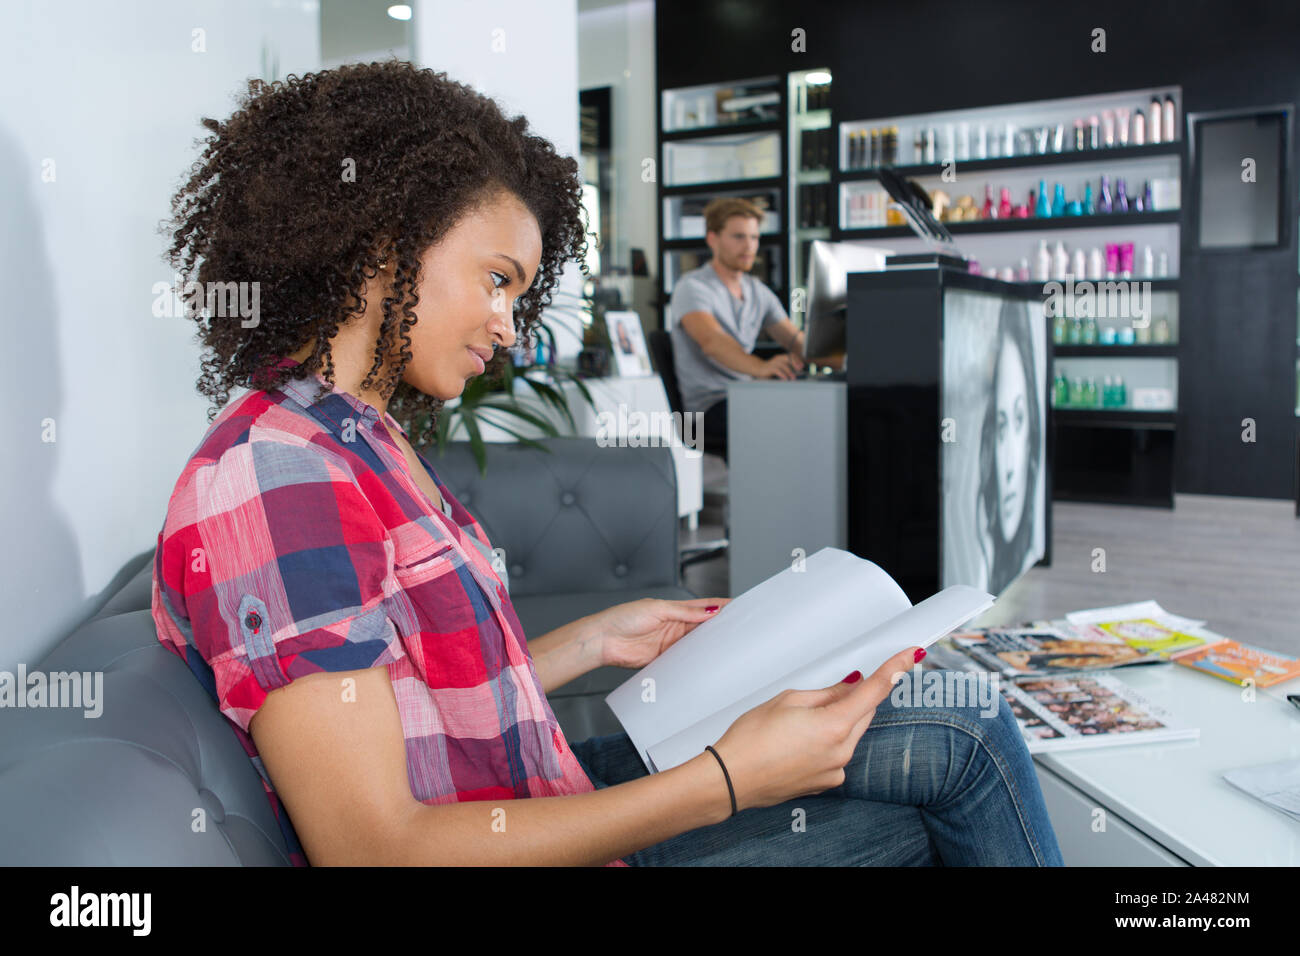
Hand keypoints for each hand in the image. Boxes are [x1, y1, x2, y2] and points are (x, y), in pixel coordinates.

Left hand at [592, 597, 730, 669]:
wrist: (604, 640)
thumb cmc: (624, 618)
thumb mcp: (658, 609)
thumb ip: (685, 612)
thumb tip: (710, 611)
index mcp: (674, 609)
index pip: (703, 607)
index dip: (720, 607)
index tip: (738, 607)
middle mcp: (675, 625)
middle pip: (704, 627)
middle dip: (720, 628)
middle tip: (739, 630)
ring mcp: (671, 643)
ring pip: (697, 644)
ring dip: (709, 646)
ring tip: (727, 647)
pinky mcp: (665, 659)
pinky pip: (684, 660)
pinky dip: (695, 661)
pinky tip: (706, 662)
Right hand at [709, 645, 921, 812]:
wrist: (730, 780)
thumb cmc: (750, 740)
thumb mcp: (787, 701)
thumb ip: (826, 693)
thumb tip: (850, 686)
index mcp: (834, 726)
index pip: (875, 691)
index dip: (895, 670)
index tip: (911, 655)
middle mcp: (842, 752)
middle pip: (864, 713)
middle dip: (852, 698)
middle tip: (824, 692)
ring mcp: (836, 772)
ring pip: (851, 734)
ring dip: (838, 721)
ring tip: (798, 723)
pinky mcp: (826, 784)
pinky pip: (838, 754)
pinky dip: (828, 742)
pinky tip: (798, 742)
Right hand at [757, 353, 801, 379]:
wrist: (757, 369)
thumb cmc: (770, 370)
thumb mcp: (780, 368)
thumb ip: (787, 369)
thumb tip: (797, 372)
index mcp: (781, 358)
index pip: (791, 356)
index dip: (797, 360)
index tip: (802, 366)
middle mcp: (778, 358)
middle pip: (788, 358)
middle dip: (795, 363)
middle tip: (800, 369)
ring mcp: (773, 363)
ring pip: (784, 365)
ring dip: (790, 371)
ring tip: (793, 378)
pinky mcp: (769, 368)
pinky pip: (778, 370)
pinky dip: (783, 375)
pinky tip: (786, 379)